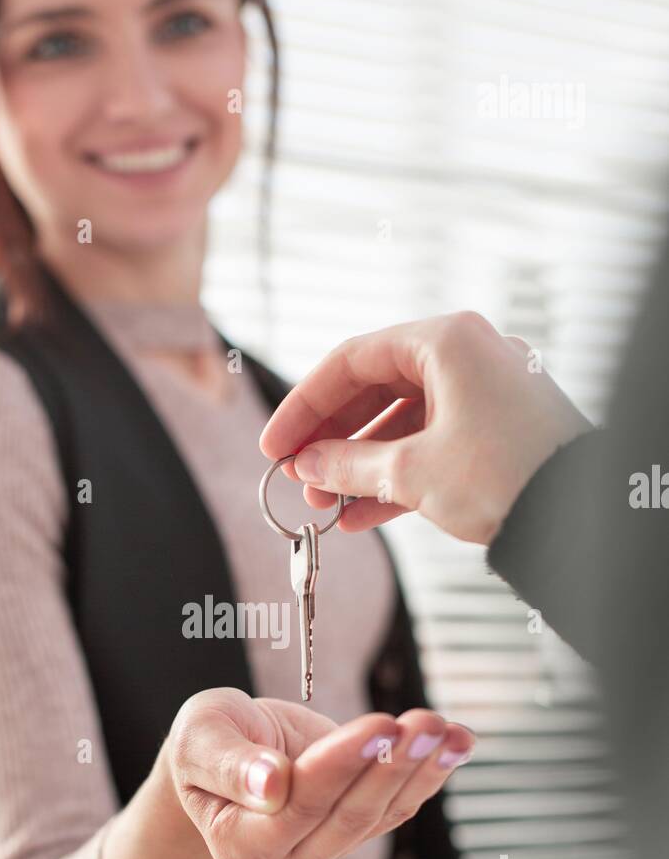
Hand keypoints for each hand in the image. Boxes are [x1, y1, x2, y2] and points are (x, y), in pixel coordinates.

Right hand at [166, 687, 474, 858]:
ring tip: (449, 729)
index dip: (342, 765)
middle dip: (392, 766)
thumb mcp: (199, 738)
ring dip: (421, 770)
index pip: (299, 804)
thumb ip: (228, 763)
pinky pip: (397, 808)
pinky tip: (459, 741)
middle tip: (426, 722)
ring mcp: (324, 849)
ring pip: (380, 814)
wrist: (226, 752)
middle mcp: (284, 858)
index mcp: (238, 841)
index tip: (379, 724)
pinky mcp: (355, 829)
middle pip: (348, 815)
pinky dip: (430, 775)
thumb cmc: (206, 741)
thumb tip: (270, 784)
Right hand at [259, 311, 591, 544]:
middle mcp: (466, 355)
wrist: (583, 518)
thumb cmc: (506, 476)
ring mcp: (484, 392)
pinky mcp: (497, 430)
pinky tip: (358, 516)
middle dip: (331, 440)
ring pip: (401, 422)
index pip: (351, 360)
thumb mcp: (412, 472)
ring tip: (324, 505)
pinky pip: (429, 445)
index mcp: (445, 341)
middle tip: (297, 477)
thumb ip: (348, 465)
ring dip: (358, 465)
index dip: (304, 406)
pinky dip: (394, 476)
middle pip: (374, 389)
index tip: (275, 446)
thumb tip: (308, 466)